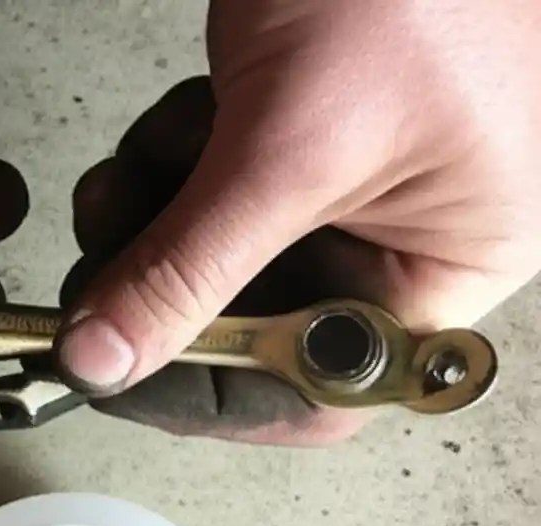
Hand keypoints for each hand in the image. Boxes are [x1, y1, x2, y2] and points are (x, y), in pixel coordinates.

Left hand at [58, 0, 540, 444]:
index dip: (210, 394)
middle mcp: (397, 243)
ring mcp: (342, 187)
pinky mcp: (290, 134)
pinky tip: (186, 113)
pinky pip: (207, 187)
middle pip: (250, 324)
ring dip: (157, 220)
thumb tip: (104, 361)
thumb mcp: (290, 146)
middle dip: (165, 291)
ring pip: (213, 255)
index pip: (316, 388)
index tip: (115, 374)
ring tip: (146, 166)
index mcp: (444, 268)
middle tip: (99, 273)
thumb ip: (191, 265)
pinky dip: (171, 163)